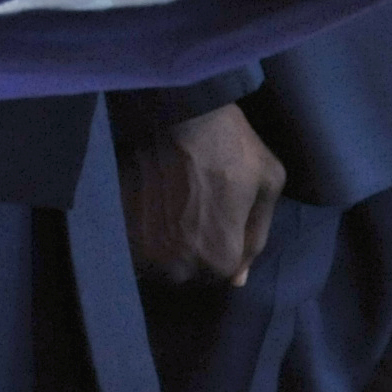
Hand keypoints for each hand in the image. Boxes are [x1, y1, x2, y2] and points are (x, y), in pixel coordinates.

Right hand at [122, 102, 285, 286]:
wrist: (179, 112)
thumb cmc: (231, 144)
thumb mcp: (268, 182)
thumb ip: (257, 236)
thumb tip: (238, 279)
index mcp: (220, 259)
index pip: (225, 271)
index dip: (229, 240)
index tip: (225, 210)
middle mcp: (180, 268)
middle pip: (193, 271)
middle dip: (199, 247)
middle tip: (200, 204)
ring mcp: (147, 253)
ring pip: (163, 263)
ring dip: (171, 243)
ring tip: (178, 201)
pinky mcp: (123, 233)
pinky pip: (138, 248)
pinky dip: (146, 232)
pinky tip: (156, 202)